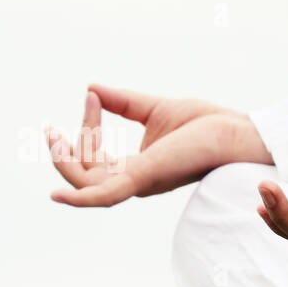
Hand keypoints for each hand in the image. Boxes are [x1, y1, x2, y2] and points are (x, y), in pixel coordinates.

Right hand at [47, 85, 270, 206]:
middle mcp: (133, 181)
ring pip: (84, 182)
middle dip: (64, 149)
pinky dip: (79, 198)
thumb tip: (91, 87)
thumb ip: (122, 102)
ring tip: (51, 137)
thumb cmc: (205, 124)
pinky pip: (103, 196)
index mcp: (134, 170)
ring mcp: (137, 183)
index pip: (92, 156)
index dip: (85, 126)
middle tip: (51, 128)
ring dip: (63, 162)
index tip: (93, 96)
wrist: (236, 131)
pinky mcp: (143, 179)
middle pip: (82, 172)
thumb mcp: (152, 108)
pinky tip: (56, 194)